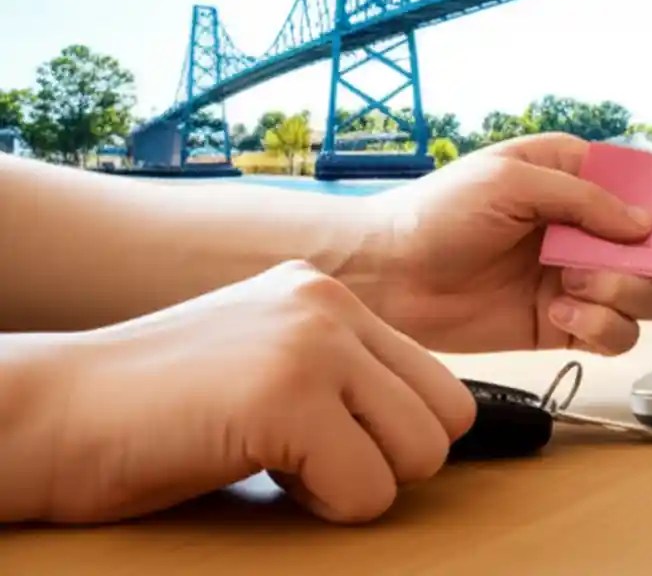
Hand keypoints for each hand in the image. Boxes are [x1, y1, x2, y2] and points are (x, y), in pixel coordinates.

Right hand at [0, 260, 475, 524]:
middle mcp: (330, 306)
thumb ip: (344, 373)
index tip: (332, 444)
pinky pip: (368, 491)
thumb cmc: (157, 408)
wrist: (53, 412)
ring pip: (421, 455)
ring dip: (356, 485)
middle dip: (389, 462)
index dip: (396, 437)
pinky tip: (256, 472)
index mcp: (327, 296)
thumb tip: (434, 425)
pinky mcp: (287, 397)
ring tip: (281, 464)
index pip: (439, 383)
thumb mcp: (267, 361)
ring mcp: (311, 345)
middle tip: (309, 461)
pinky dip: (320, 508)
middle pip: (447, 418)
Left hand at [345, 133, 651, 354]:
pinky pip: (614, 334)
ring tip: (570, 289)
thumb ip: (585, 201)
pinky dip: (595, 328)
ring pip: (651, 301)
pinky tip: (558, 315)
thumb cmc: (439, 209)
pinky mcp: (567, 322)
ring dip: (620, 299)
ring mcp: (585, 278)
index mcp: (591, 180)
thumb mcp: (511, 179)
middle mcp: (597, 230)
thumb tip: (646, 229)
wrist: (388, 274)